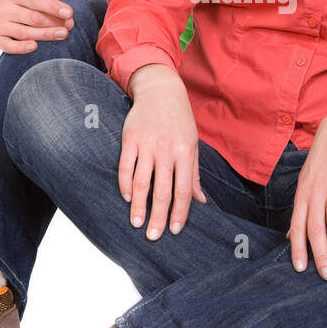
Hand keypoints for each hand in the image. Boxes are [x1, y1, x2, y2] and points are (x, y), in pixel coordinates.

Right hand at [0, 0, 73, 53]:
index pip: (35, 0)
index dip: (53, 7)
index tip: (69, 13)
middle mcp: (3, 8)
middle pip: (33, 18)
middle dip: (54, 22)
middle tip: (70, 25)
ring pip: (24, 32)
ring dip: (45, 35)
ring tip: (63, 34)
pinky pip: (8, 46)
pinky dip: (21, 48)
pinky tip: (35, 47)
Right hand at [120, 65, 207, 238]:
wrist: (161, 90)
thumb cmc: (180, 120)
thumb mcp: (193, 144)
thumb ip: (193, 174)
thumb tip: (200, 202)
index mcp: (185, 153)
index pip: (183, 190)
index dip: (179, 212)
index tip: (174, 230)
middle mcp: (167, 150)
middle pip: (161, 190)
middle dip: (157, 216)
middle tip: (153, 237)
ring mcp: (147, 144)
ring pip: (141, 181)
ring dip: (139, 205)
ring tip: (137, 223)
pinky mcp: (130, 138)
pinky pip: (125, 166)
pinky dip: (125, 184)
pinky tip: (127, 198)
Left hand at [286, 102, 326, 279]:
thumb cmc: (321, 163)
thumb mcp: (305, 185)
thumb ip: (300, 211)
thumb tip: (289, 237)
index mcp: (303, 195)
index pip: (297, 226)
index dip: (298, 248)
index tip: (300, 269)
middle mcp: (317, 193)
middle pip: (315, 228)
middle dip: (320, 253)